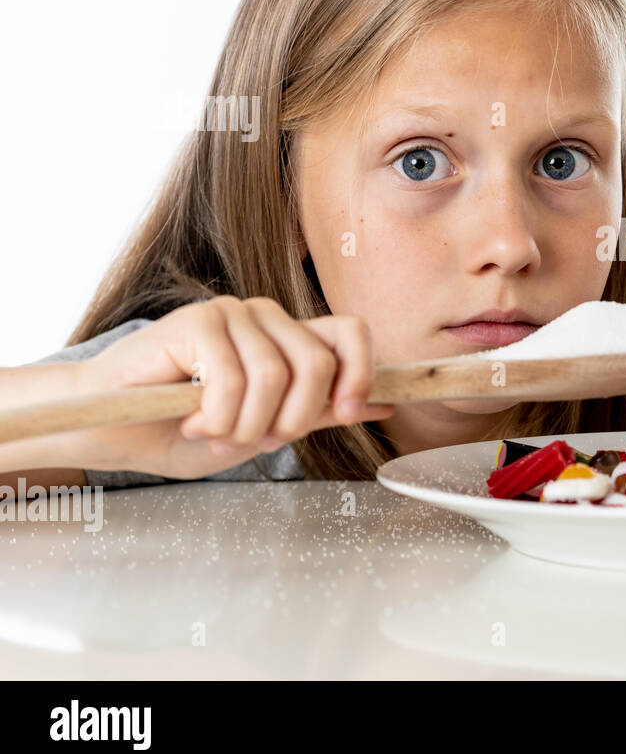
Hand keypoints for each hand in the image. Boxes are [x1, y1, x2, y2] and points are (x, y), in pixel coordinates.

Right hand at [77, 296, 394, 478]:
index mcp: (289, 338)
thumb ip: (321, 412)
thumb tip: (386, 404)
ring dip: (245, 425)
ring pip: (276, 377)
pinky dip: (216, 418)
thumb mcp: (265, 429)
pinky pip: (232, 380)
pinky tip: (192, 420)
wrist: (110, 432)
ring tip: (213, 432)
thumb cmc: (182, 429)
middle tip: (254, 439)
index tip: (351, 413)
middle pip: (318, 364)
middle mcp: (266, 317)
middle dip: (292, 419)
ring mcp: (232, 314)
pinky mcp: (197, 322)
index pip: (351, 334)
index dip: (361, 373)